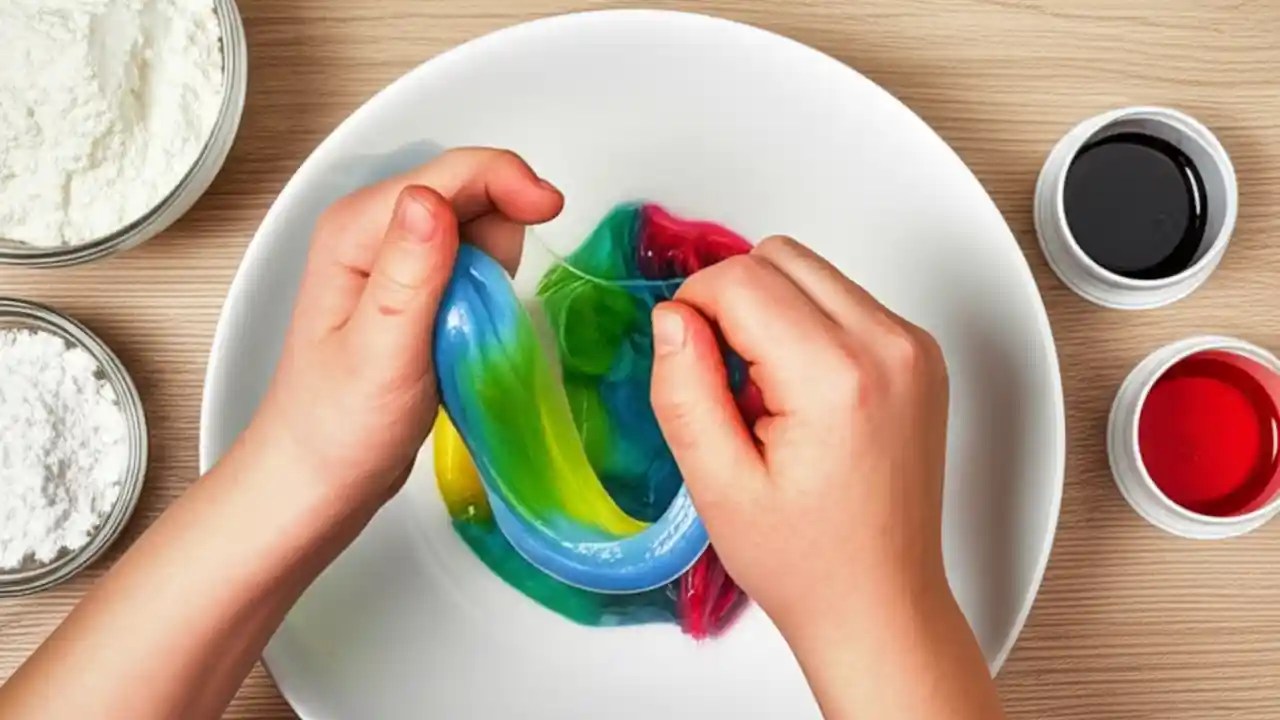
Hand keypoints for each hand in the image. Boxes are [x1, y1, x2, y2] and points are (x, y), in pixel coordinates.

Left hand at [247, 148, 562, 508]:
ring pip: (481, 229)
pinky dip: (489, 293)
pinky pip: (474, 267)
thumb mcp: (380, 352)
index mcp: (359, 228)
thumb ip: (409, 273)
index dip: (510, 181)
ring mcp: (397, 261)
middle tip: (483, 308)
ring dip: (495, 271)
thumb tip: (433, 198)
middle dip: (500, 235)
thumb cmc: (338, 427)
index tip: (553, 213)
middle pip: (472, 192)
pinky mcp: (417, 291)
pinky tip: (469, 335)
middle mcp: (376, 231)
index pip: (452, 172)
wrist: (320, 480)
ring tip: (467, 331)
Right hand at [648, 235, 950, 638]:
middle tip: (725, 381)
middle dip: (733, 302)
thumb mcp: (716, 485)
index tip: (688, 362)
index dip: (694, 309)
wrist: (880, 603)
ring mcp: (913, 348)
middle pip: (779, 257)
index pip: (741, 279)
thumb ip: (684, 389)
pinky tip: (802, 397)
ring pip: (811, 271)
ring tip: (768, 396)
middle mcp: (889, 347)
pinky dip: (807, 327)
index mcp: (837, 377)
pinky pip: (843, 300)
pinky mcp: (920, 355)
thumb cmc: (806, 562)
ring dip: (771, 312)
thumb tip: (671, 317)